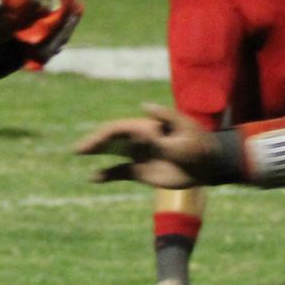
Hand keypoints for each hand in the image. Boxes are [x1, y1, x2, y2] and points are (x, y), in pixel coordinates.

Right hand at [76, 103, 218, 188]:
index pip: (119, 130)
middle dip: (94, 143)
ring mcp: (139, 156)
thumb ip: (164, 118)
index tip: (91, 145)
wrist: (207, 166)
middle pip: (111, 139)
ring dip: (97, 154)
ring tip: (80, 155)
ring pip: (112, 154)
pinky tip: (94, 178)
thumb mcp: (184, 127)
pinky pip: (121, 172)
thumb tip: (143, 106)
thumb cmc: (198, 143)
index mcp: (146, 128)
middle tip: (77, 150)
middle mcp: (139, 141)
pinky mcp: (142, 172)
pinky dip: (107, 175)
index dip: (102, 136)